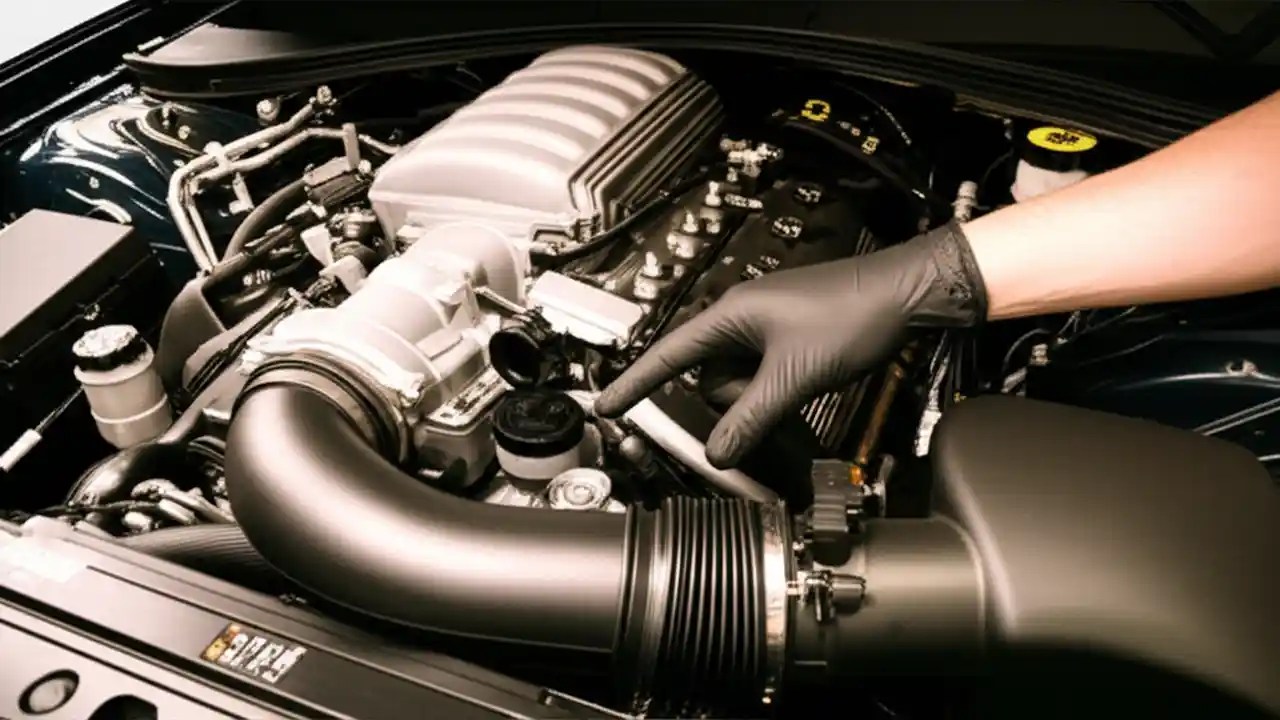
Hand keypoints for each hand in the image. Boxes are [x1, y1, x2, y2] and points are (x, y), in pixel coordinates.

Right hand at [595, 221, 987, 467]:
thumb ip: (749, 418)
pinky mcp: (788, 337)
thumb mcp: (793, 378)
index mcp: (730, 315)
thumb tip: (717, 452)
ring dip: (758, 397)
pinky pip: (763, 374)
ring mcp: (766, 327)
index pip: (668, 355)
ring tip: (799, 385)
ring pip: (738, 380)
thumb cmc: (850, 316)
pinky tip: (804, 387)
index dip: (636, 382)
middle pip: (709, 377)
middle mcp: (741, 317)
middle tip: (773, 397)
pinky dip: (775, 390)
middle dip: (732, 400)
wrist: (905, 295)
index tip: (607, 405)